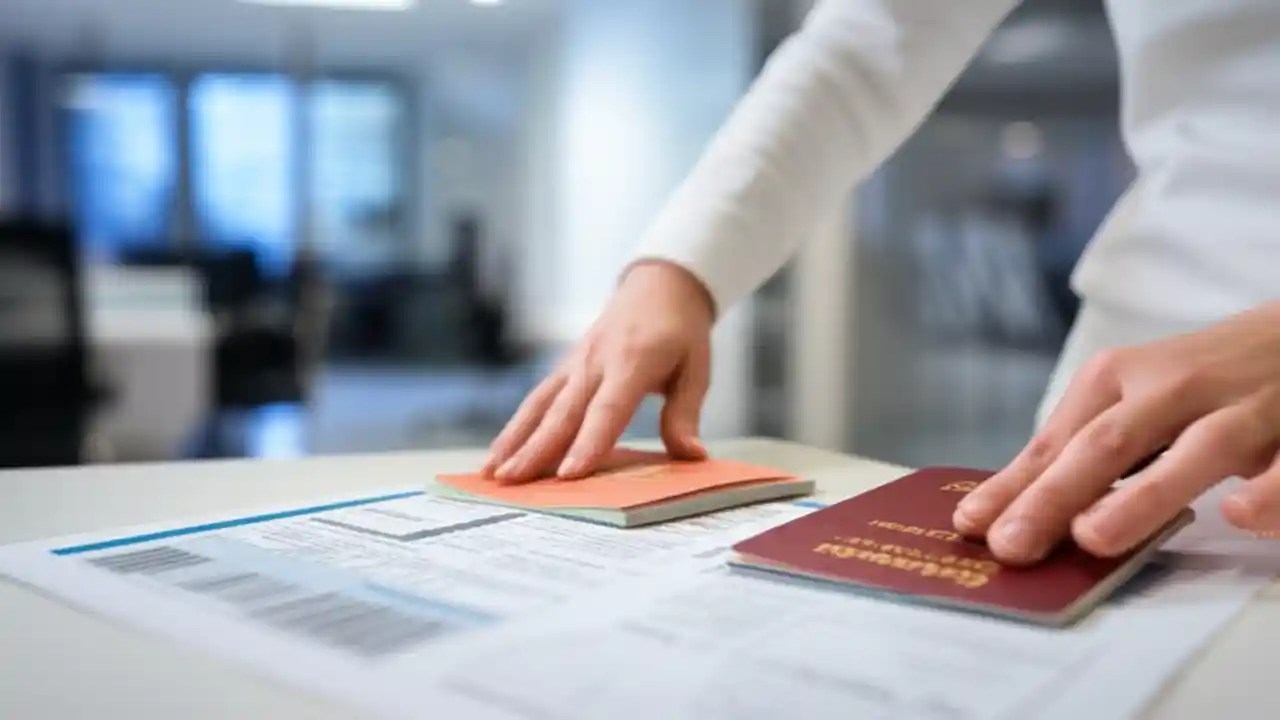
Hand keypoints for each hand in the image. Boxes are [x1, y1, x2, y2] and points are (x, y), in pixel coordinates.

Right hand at [483, 261, 715, 482]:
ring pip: (540, 406)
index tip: (569, 474)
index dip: (588, 442)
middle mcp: (596, 362)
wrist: (659, 286)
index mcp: (633, 361)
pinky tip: (498, 454)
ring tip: (492, 473)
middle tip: (512, 481)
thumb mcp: (696, 368)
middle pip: (563, 412)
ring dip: (514, 440)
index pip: (608, 408)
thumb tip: (691, 454)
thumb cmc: (681, 332)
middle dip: (536, 449)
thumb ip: (685, 413)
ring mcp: (575, 364)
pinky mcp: (564, 368)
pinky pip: (537, 400)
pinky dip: (515, 428)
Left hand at [953, 301, 1279, 563]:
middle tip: (1012, 544)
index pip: (1059, 441)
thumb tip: (1007, 511)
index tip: (971, 524)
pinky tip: (1235, 516)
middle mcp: (1174, 386)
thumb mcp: (1130, 401)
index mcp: (1118, 378)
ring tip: (1093, 537)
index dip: (1014, 485)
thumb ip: (1081, 453)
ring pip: (1198, 449)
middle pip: (1110, 441)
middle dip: (1055, 495)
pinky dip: (1266, 491)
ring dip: (1143, 495)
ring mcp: (1243, 405)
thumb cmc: (1197, 381)